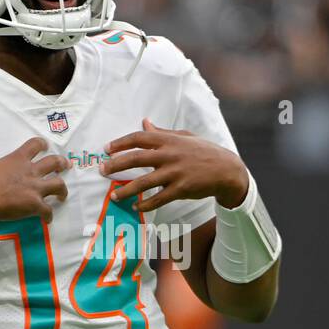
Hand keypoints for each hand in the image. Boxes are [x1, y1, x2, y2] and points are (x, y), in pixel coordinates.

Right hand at [0, 138, 68, 223]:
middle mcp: (30, 171)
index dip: (42, 144)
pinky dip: (49, 215)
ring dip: (62, 190)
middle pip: (54, 162)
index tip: (46, 146)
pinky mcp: (35, 204)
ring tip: (62, 195)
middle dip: (62, 164)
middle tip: (66, 166)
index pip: (35, 145)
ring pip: (59, 185)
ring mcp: (34, 188)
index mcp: (18, 159)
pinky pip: (48, 210)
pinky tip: (47, 220)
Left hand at [103, 119, 248, 212]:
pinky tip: (136, 206)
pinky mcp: (181, 189)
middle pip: (136, 158)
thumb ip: (162, 132)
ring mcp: (175, 173)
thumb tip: (145, 122)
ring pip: (144, 182)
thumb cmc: (203, 151)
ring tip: (114, 196)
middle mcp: (170, 154)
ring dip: (126, 190)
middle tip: (102, 171)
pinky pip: (159, 198)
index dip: (120, 143)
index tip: (106, 149)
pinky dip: (146, 203)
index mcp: (169, 140)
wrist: (226, 170)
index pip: (139, 138)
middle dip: (116, 165)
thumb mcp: (184, 136)